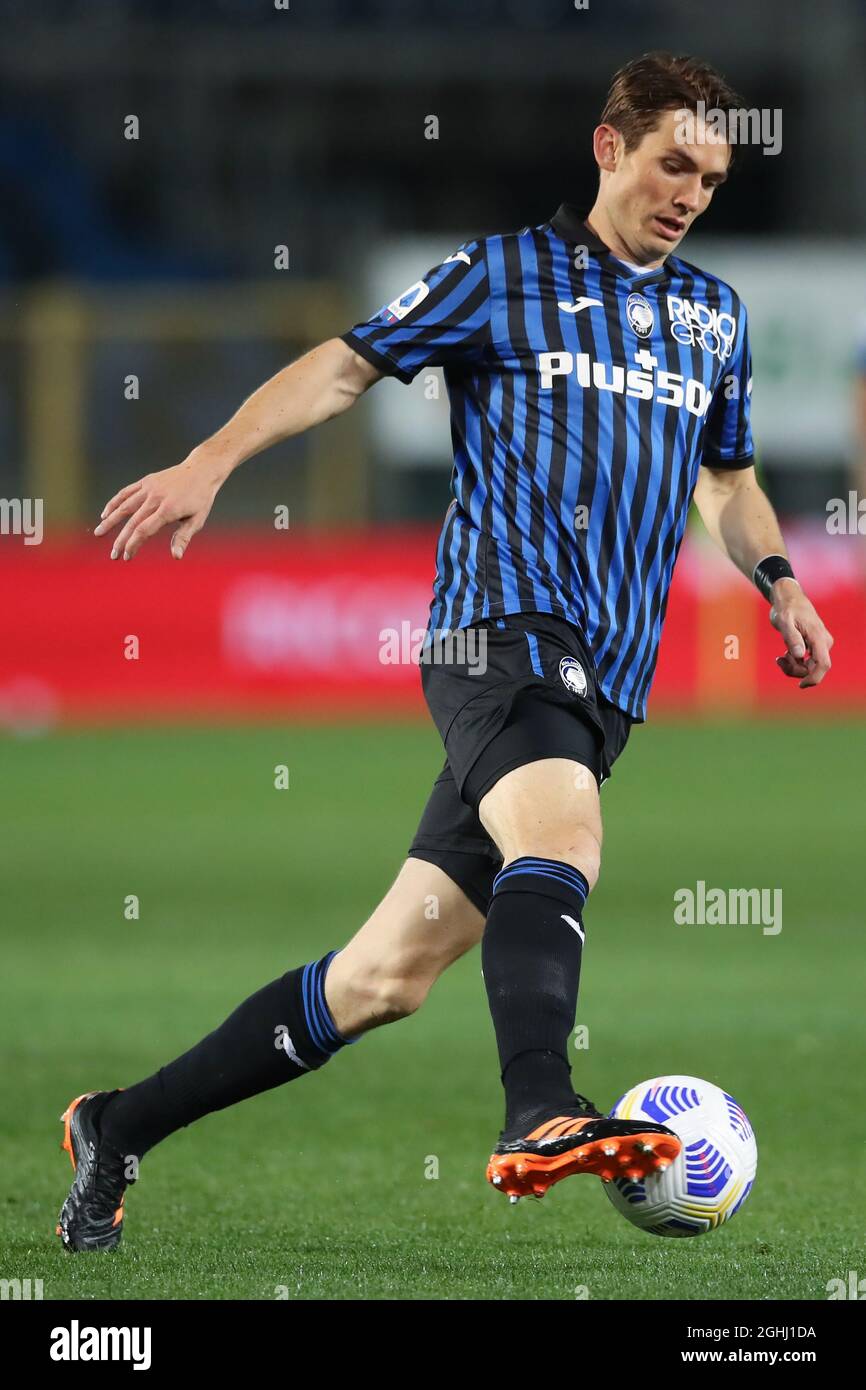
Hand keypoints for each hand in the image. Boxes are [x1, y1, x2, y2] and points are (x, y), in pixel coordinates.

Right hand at [94, 452, 224, 559]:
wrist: (201, 470)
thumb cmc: (201, 498)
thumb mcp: (197, 520)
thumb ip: (183, 538)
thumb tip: (176, 556)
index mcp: (168, 510)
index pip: (144, 530)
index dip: (133, 544)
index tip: (127, 556)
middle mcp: (155, 498)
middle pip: (132, 522)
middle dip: (121, 540)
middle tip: (113, 555)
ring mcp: (149, 488)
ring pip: (124, 506)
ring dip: (110, 521)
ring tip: (99, 533)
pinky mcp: (146, 481)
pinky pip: (126, 493)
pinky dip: (114, 503)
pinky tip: (105, 514)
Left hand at [769, 579, 833, 687]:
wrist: (789, 599)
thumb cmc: (786, 608)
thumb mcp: (784, 621)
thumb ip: (792, 638)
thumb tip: (800, 655)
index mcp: (818, 637)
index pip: (823, 664)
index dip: (814, 678)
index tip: (801, 685)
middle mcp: (823, 642)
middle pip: (813, 669)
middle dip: (794, 669)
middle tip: (779, 660)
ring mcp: (820, 645)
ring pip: (808, 667)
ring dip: (792, 666)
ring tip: (780, 657)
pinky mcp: (814, 647)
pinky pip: (806, 662)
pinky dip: (793, 662)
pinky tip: (784, 655)